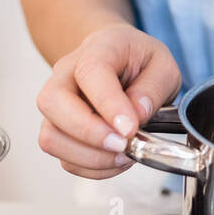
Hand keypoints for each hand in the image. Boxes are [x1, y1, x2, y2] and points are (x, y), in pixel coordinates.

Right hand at [36, 24, 180, 178]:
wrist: (119, 58)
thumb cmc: (139, 60)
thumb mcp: (163, 66)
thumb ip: (153, 88)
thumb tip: (137, 115)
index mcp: (99, 48)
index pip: (91, 72)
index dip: (108, 104)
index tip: (130, 128)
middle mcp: (67, 73)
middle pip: (52, 102)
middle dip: (88, 133)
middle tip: (123, 144)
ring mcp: (57, 103)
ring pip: (51, 135)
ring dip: (89, 156)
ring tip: (124, 153)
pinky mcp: (58, 129)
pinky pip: (63, 156)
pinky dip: (90, 166)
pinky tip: (115, 158)